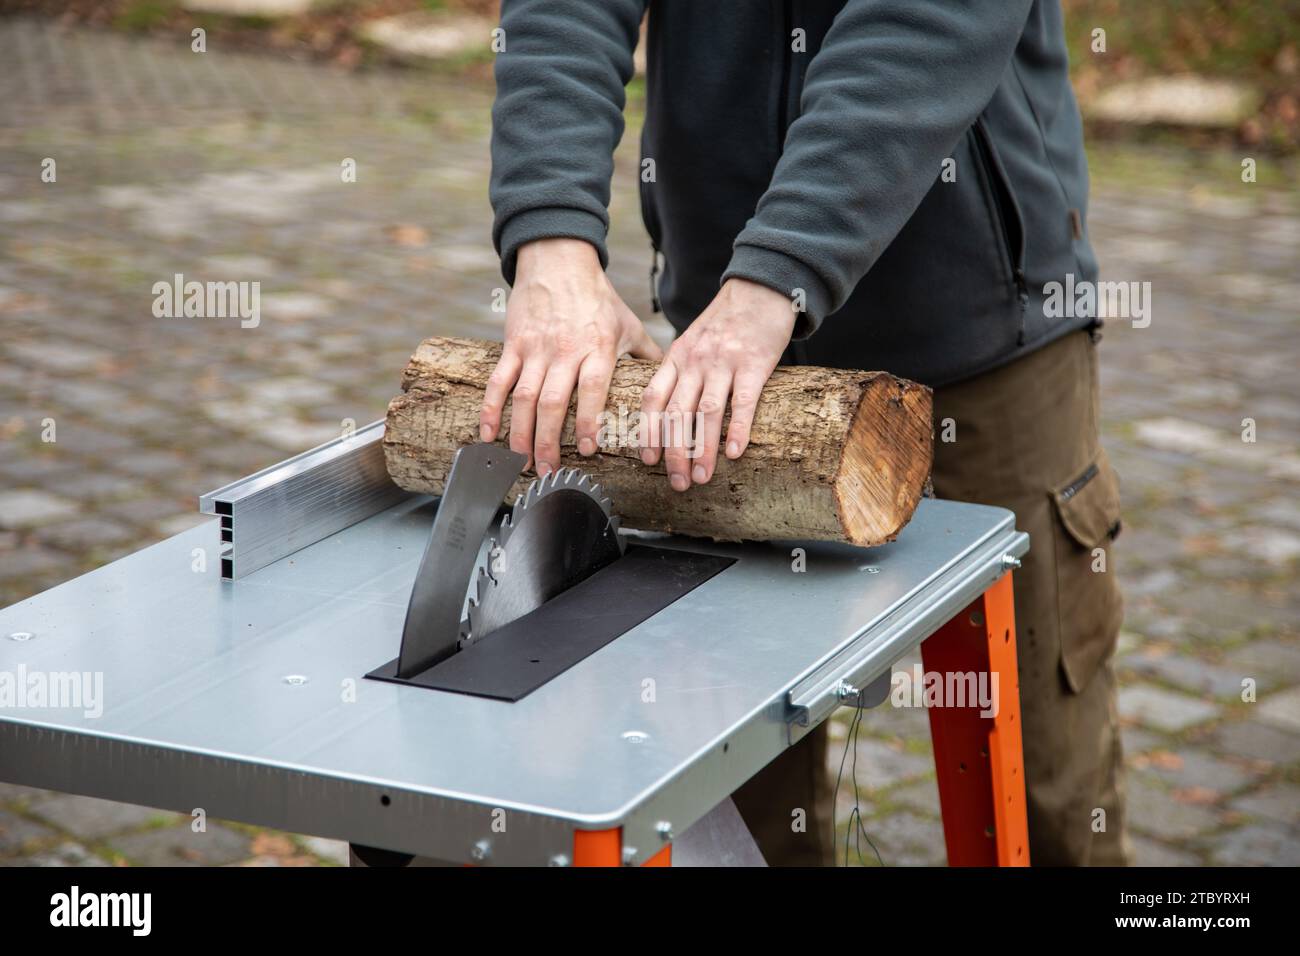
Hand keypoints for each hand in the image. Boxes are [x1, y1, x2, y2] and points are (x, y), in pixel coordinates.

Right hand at [480, 238, 662, 473]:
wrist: (558, 259)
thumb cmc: (597, 295)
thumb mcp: (628, 323)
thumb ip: (647, 355)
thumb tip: (669, 382)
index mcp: (597, 347)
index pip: (593, 389)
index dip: (589, 421)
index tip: (587, 450)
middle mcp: (565, 350)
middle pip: (553, 402)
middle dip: (549, 441)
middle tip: (549, 471)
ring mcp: (536, 348)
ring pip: (524, 397)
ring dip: (521, 433)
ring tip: (523, 460)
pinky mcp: (513, 344)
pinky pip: (499, 381)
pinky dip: (490, 409)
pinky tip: (488, 434)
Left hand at [640, 277, 796, 490]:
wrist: (759, 288)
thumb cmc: (726, 320)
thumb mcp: (692, 339)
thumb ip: (680, 369)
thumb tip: (669, 410)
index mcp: (676, 357)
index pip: (653, 398)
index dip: (648, 432)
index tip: (647, 460)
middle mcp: (694, 362)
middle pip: (676, 414)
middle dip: (673, 453)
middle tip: (676, 483)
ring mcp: (722, 363)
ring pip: (705, 414)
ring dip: (702, 450)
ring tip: (702, 477)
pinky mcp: (753, 365)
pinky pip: (742, 402)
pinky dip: (737, 429)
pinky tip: (734, 452)